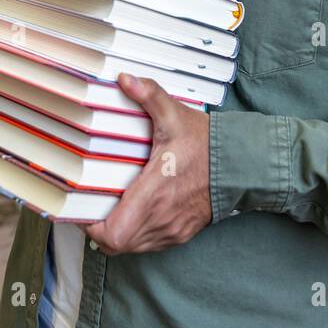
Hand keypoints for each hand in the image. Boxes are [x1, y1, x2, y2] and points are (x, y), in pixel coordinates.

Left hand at [84, 73, 212, 255]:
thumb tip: (125, 79)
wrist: (244, 166)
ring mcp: (172, 229)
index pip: (113, 232)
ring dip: (118, 233)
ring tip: (112, 207)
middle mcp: (162, 218)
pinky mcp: (182, 233)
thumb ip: (149, 95)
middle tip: (93, 206)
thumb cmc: (208, 144)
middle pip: (116, 245)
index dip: (91, 226)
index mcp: (154, 193)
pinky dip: (137, 235)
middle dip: (99, 229)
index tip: (83, 208)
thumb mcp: (176, 116)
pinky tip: (136, 212)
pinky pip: (150, 245)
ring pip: (132, 248)